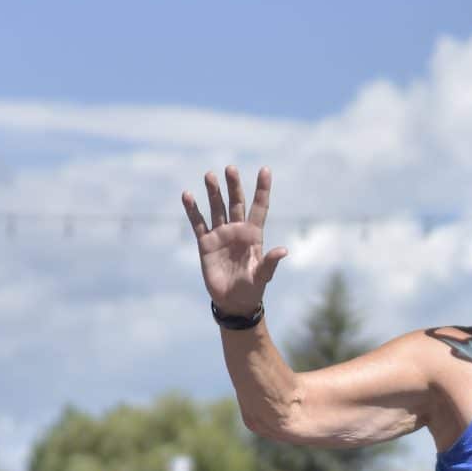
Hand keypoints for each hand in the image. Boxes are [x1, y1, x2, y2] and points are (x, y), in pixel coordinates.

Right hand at [181, 165, 287, 315]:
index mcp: (254, 235)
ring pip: (217, 208)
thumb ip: (270, 262)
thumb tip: (283, 250)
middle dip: (233, 186)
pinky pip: (198, 223)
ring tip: (209, 175)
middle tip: (230, 168)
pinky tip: (188, 196)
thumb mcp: (263, 276)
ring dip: (213, 192)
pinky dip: (193, 210)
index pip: (259, 207)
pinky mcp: (206, 243)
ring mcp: (221, 235)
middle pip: (236, 202)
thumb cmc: (252, 289)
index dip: (262, 189)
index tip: (265, 169)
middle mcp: (237, 230)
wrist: (233, 302)